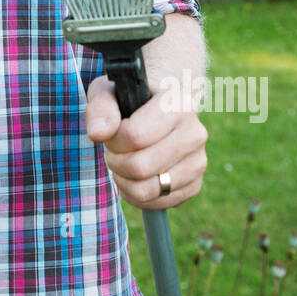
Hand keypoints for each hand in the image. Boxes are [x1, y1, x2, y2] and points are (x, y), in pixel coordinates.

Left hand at [84, 73, 207, 209]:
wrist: (161, 106)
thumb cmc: (130, 98)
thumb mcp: (108, 91)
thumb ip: (100, 108)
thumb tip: (98, 134)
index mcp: (177, 104)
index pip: (135, 136)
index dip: (112, 139)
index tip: (111, 130)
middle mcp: (194, 133)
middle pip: (138, 167)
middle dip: (115, 161)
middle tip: (114, 149)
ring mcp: (198, 162)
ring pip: (145, 190)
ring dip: (123, 180)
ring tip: (123, 160)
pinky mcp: (195, 185)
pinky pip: (156, 204)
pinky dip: (136, 195)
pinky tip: (135, 176)